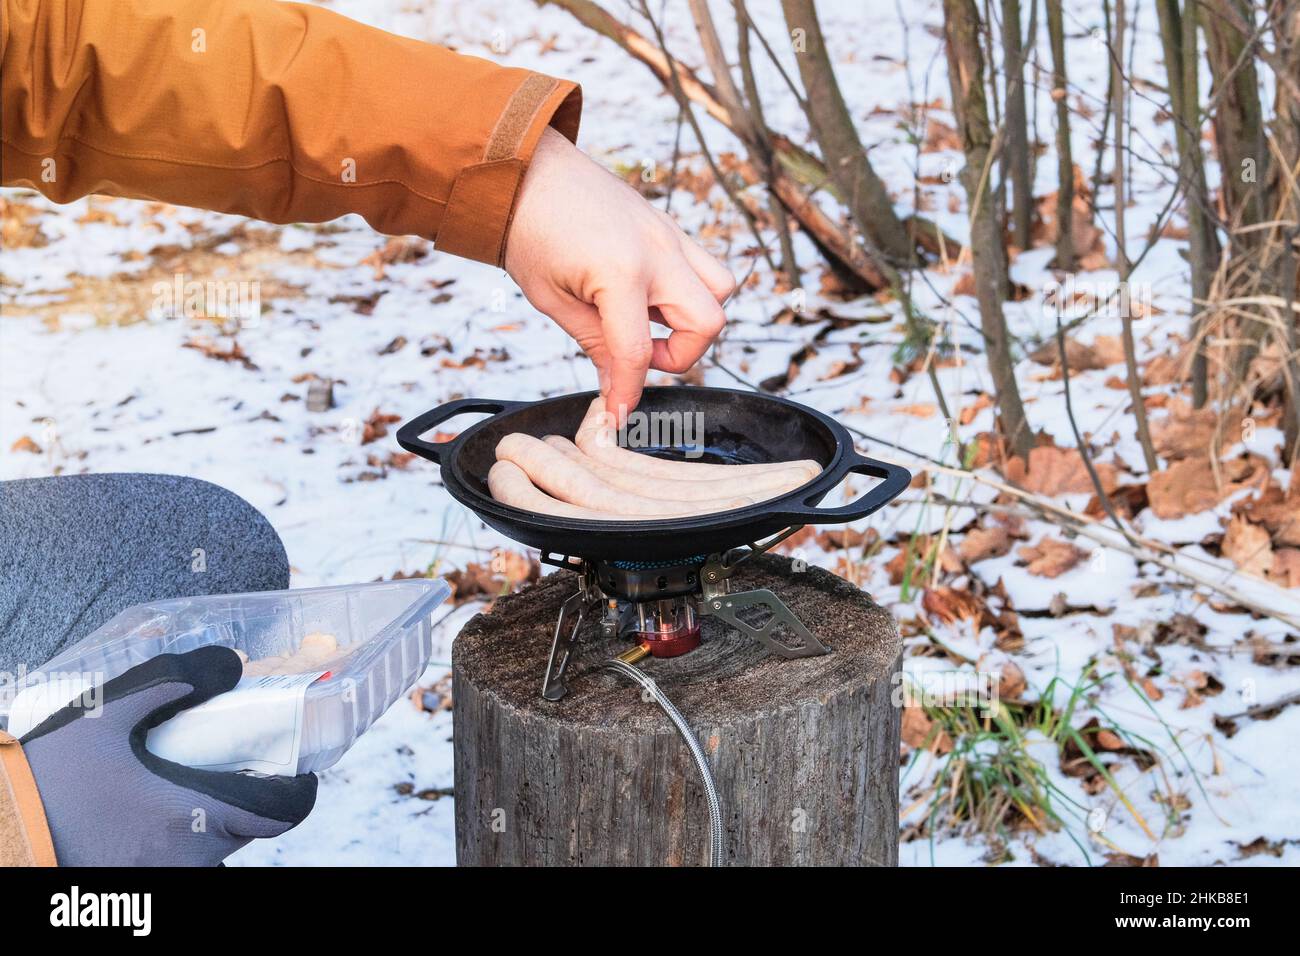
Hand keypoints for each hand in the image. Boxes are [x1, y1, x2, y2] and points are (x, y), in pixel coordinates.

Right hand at [21, 646, 316, 865]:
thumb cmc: (48, 780)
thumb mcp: (106, 716)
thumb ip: (168, 683)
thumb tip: (225, 664)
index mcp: (194, 817)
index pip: (282, 814)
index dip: (297, 789)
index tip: (295, 767)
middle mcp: (190, 859)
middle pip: (248, 828)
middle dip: (247, 794)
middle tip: (228, 760)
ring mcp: (166, 879)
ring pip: (215, 847)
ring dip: (211, 817)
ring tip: (181, 782)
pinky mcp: (141, 888)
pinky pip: (184, 861)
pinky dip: (183, 836)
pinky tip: (153, 810)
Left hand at [505, 127, 735, 421]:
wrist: (525, 166)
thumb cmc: (528, 227)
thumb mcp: (551, 298)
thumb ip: (593, 343)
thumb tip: (616, 384)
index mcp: (619, 272)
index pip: (637, 352)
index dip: (629, 392)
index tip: (620, 415)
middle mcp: (656, 251)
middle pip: (707, 323)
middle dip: (679, 353)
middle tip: (636, 354)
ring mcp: (668, 234)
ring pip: (719, 289)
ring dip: (693, 319)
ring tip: (648, 321)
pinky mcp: (668, 226)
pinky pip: (703, 264)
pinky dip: (688, 289)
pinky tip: (648, 295)